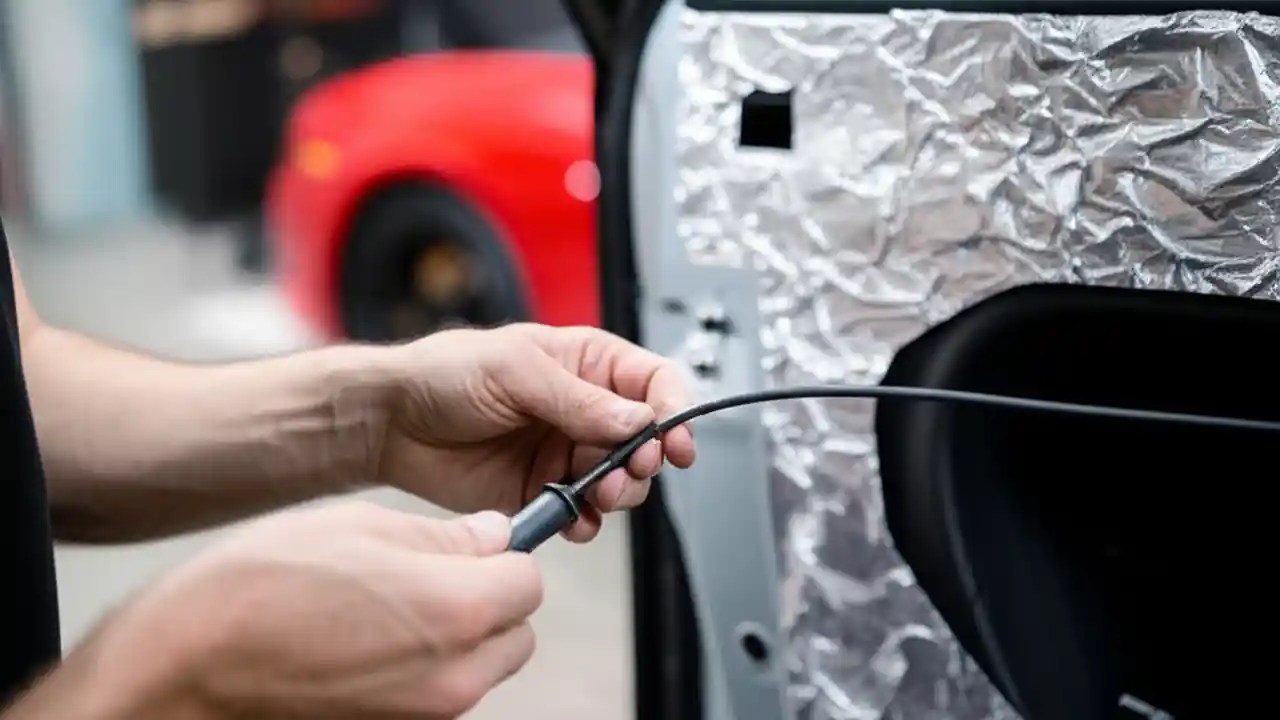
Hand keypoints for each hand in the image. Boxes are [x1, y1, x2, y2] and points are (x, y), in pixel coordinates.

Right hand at [91, 502, 539, 719]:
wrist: (183, 667)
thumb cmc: (257, 589)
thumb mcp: (358, 527)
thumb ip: (443, 536)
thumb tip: (494, 536)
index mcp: (455, 610)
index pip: (529, 580)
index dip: (502, 558)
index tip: (470, 548)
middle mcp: (453, 675)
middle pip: (516, 633)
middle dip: (488, 603)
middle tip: (429, 578)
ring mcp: (426, 715)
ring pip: (481, 669)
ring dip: (458, 640)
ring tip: (387, 611)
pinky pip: (439, 696)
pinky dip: (423, 672)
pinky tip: (367, 647)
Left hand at [376, 323, 696, 541]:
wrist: (392, 422)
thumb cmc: (445, 373)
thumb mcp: (515, 370)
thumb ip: (578, 400)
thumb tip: (637, 420)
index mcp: (586, 364)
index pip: (654, 382)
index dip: (673, 410)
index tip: (674, 441)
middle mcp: (585, 409)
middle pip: (646, 440)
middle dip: (646, 460)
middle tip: (630, 472)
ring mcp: (566, 452)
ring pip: (621, 480)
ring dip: (621, 493)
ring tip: (600, 495)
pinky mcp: (543, 490)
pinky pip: (582, 513)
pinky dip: (586, 522)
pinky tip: (574, 520)